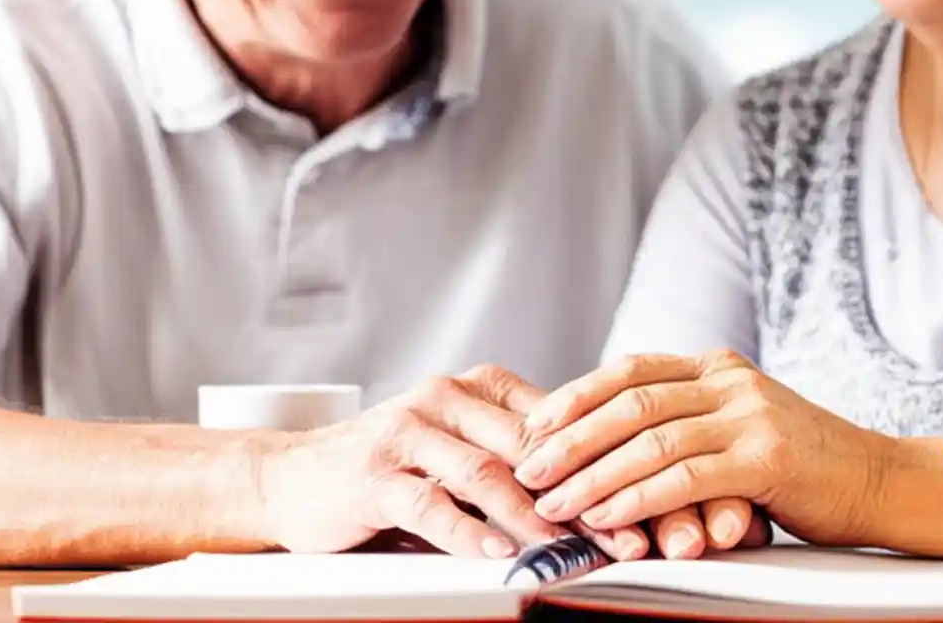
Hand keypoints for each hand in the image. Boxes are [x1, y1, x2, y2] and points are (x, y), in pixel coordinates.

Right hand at [253, 365, 649, 559]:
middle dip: (584, 495)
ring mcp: (407, 432)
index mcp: (478, 387)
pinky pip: (429, 504)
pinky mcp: (374, 473)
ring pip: (484, 473)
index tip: (648, 504)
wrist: (294, 475)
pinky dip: (467, 533)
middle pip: (530, 447)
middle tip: (627, 537)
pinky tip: (497, 556)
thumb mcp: (458, 445)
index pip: (556, 422)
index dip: (606, 462)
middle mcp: (445, 398)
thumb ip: (516, 454)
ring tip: (570, 547)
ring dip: (532, 515)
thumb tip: (607, 487)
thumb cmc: (391, 465)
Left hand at [513, 352, 893, 548]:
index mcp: (716, 367)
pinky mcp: (767, 458)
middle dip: (571, 437)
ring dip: (593, 474)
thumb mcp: (742, 425)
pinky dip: (638, 499)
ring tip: (555, 502)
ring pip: (650, 440)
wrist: (883, 482)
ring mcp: (750, 415)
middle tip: (528, 467)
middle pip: (629, 401)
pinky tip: (608, 518)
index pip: (629, 370)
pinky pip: (684, 477)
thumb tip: (609, 444)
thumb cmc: (804, 465)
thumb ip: (688, 422)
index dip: (576, 397)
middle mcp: (729, 381)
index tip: (534, 425)